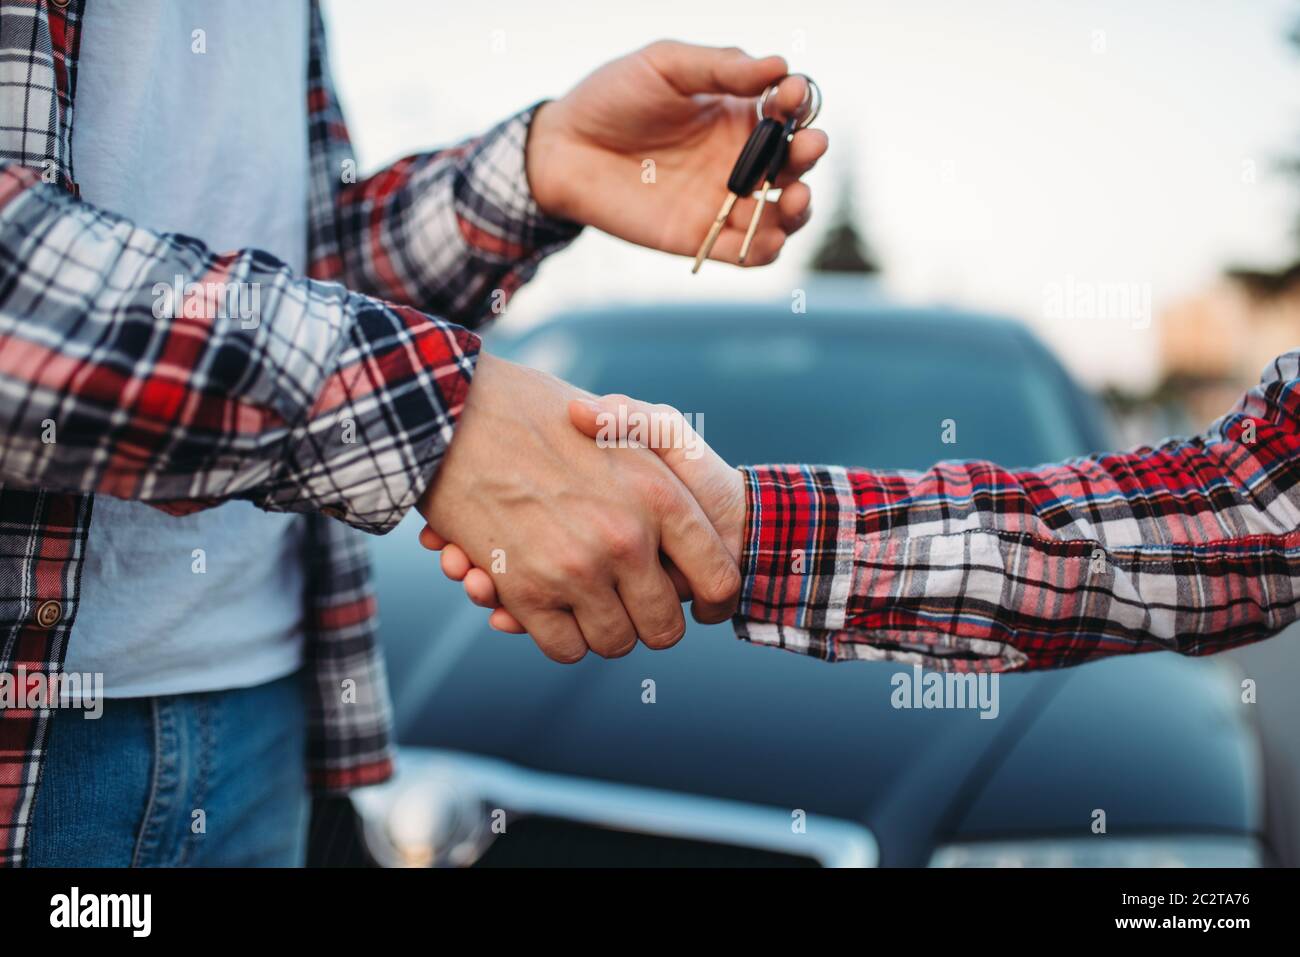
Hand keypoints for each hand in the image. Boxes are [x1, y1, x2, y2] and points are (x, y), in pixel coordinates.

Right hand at [417, 357, 739, 659]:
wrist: (454, 412)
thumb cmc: (543, 411)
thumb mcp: (626, 419)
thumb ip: (672, 472)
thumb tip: (704, 533)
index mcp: (661, 495)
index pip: (718, 580)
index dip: (715, 601)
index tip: (699, 604)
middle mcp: (625, 538)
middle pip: (664, 627)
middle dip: (650, 622)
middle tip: (630, 603)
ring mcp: (575, 568)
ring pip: (613, 642)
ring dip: (602, 629)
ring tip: (586, 597)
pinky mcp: (526, 591)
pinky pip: (564, 648)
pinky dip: (560, 635)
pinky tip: (550, 601)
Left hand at [525, 40, 827, 265]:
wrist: (566, 146)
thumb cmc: (614, 96)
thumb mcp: (666, 64)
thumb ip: (720, 67)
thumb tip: (778, 66)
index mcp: (739, 111)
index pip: (788, 109)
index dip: (799, 102)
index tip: (790, 96)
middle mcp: (740, 157)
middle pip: (794, 162)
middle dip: (809, 154)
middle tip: (809, 146)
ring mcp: (724, 199)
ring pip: (781, 212)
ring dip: (799, 208)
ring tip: (795, 197)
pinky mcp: (701, 236)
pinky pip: (745, 251)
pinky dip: (765, 250)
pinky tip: (771, 239)